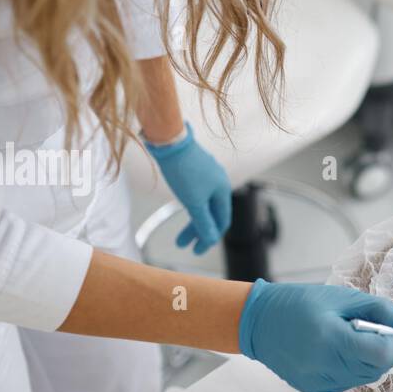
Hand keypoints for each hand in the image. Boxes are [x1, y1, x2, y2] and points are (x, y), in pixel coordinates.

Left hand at [144, 122, 231, 254]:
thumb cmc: (183, 170)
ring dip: (191, 219)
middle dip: (197, 231)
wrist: (169, 140)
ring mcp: (207, 174)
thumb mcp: (194, 202)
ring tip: (177, 233)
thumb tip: (212, 239)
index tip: (197, 250)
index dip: (210, 237)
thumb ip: (204, 222)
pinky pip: (197, 192)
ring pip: (202, 203)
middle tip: (184, 245)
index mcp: (223, 190)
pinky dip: (191, 205)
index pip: (222, 220)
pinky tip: (182, 206)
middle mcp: (219, 182)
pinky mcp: (195, 167)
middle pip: (211, 213)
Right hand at [238, 280, 392, 391]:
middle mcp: (323, 367)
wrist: (257, 322)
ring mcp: (318, 383)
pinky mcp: (314, 390)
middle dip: (392, 350)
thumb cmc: (300, 302)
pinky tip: (340, 349)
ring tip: (356, 336)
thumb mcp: (343, 297)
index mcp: (330, 340)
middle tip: (392, 332)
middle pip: (378, 367)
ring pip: (366, 377)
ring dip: (374, 358)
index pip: (382, 353)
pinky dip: (356, 367)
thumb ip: (381, 311)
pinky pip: (349, 381)